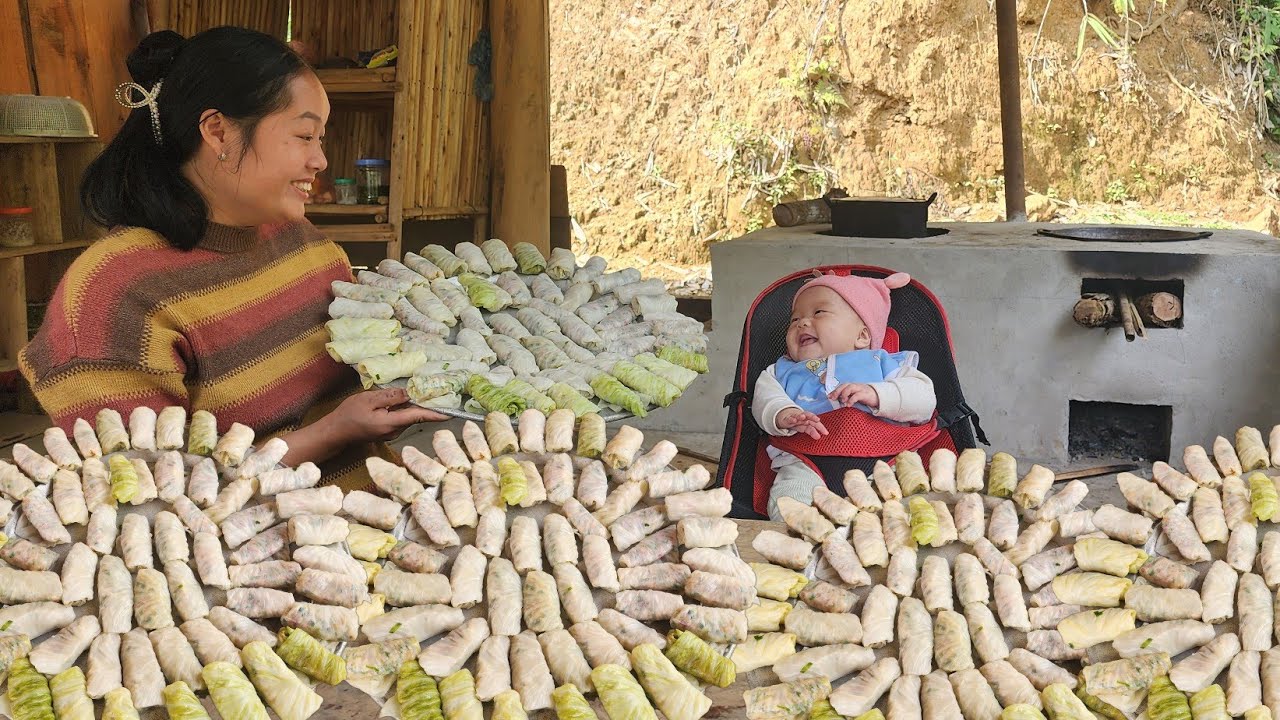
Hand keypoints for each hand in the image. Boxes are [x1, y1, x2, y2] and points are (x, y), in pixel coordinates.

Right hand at [326, 388, 447, 442]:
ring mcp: (392, 434)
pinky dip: (404, 410)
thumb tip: (409, 394)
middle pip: (415, 416)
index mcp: (391, 423)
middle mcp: (395, 431)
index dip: (436, 414)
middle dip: (425, 404)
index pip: (418, 416)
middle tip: (436, 390)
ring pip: (408, 417)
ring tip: (420, 391)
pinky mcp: (387, 432)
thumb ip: (390, 397)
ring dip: (413, 406)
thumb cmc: (348, 415)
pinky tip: (402, 400)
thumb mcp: (368, 400)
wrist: (335, 432)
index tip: (452, 412)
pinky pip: (400, 419)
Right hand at [776, 407, 827, 439]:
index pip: (816, 423)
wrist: (786, 417)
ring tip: (803, 417)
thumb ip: (811, 431)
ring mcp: (795, 418)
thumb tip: (819, 437)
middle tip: (817, 420)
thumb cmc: (798, 422)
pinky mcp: (788, 419)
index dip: (821, 427)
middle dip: (813, 417)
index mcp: (808, 420)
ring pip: (799, 416)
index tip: (826, 433)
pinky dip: (792, 419)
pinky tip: (794, 420)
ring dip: (801, 416)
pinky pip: (790, 419)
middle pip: (809, 417)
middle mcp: (803, 418)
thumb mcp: (805, 427)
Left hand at [829, 382, 878, 408]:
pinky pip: (857, 395)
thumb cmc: (866, 397)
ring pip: (850, 387)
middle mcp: (856, 386)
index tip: (829, 396)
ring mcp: (861, 389)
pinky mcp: (865, 394)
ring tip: (842, 401)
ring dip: (844, 393)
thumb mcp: (856, 396)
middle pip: (845, 385)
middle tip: (832, 398)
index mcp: (853, 386)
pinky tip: (848, 405)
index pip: (842, 386)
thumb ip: (848, 396)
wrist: (880, 397)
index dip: (835, 390)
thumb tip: (838, 401)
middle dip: (837, 391)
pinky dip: (851, 400)